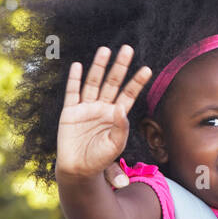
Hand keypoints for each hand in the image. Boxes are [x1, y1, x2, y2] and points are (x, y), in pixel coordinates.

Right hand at [56, 45, 149, 180]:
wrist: (78, 170)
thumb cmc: (100, 160)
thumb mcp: (115, 146)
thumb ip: (120, 128)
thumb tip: (121, 108)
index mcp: (116, 115)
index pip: (128, 94)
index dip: (137, 81)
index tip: (147, 69)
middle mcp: (102, 108)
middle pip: (112, 82)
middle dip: (120, 66)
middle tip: (128, 48)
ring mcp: (86, 108)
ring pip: (93, 83)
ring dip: (99, 67)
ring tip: (105, 50)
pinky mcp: (70, 112)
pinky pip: (72, 93)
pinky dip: (74, 79)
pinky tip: (78, 66)